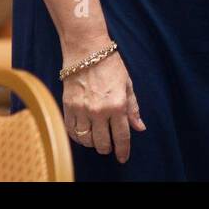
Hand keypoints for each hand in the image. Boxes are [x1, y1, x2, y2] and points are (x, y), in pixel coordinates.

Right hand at [61, 47, 146, 163]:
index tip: (123, 158)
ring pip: (86, 140)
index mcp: (117, 105)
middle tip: (108, 147)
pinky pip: (71, 130)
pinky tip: (82, 135)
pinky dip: (77, 137)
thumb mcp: (127, 85)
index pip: (122, 136)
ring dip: (92, 144)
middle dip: (107, 148)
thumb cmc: (110, 65)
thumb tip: (139, 127)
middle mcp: (99, 110)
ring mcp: (82, 109)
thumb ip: (133, 108)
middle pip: (102, 142)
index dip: (123, 150)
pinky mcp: (68, 106)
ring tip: (96, 140)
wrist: (86, 50)